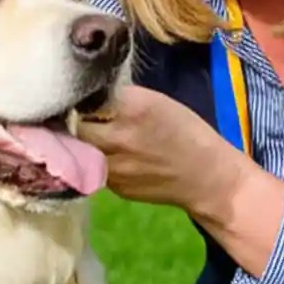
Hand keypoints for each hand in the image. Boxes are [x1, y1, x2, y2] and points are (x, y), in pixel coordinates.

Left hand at [76, 85, 255, 216]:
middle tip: (85, 117)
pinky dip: (99, 160)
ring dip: (84, 142)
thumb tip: (87, 96)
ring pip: (81, 149)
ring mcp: (115, 166)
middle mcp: (119, 137)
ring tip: (98, 136)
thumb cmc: (187, 132)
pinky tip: (115, 157)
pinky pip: (95, 167)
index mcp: (134, 107)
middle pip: (75, 125)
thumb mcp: (156, 101)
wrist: (208, 177)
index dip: (82, 96)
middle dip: (78, 119)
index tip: (83, 95)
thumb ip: (120, 97)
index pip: (87, 96)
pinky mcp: (115, 187)